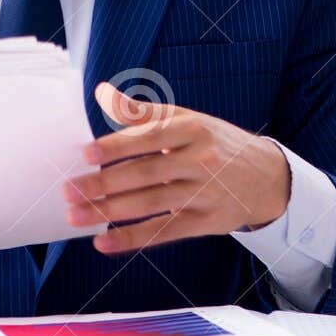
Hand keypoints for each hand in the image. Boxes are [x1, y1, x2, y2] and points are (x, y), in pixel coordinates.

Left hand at [63, 82, 290, 254]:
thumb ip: (142, 112)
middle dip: (104, 184)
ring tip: (75, 216)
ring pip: (150, 203)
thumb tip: (101, 92)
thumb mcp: (187, 120)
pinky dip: (132, 239)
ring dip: (109, 212)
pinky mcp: (206, 222)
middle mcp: (200, 159)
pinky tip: (103, 242)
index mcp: (193, 128)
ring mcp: (204, 192)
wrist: (266, 176)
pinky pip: (164, 232)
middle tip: (69, 191)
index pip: (150, 136)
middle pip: (146, 173)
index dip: (117, 145)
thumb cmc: (216, 143)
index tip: (85, 154)